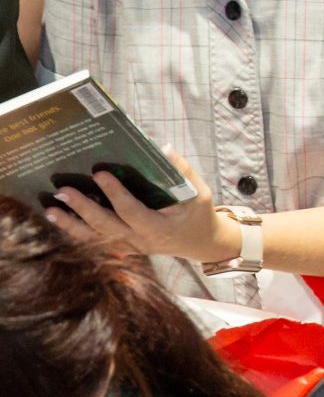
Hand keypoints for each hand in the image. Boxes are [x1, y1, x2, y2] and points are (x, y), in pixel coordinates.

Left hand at [44, 151, 233, 261]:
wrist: (201, 243)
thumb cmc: (199, 215)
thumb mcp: (200, 193)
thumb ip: (183, 172)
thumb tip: (164, 148)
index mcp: (160, 228)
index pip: (132, 212)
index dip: (115, 194)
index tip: (100, 174)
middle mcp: (141, 241)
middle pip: (106, 227)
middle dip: (83, 209)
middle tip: (64, 191)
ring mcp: (129, 248)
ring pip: (95, 238)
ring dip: (71, 224)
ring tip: (50, 209)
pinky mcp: (122, 248)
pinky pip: (95, 242)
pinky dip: (75, 232)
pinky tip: (58, 220)